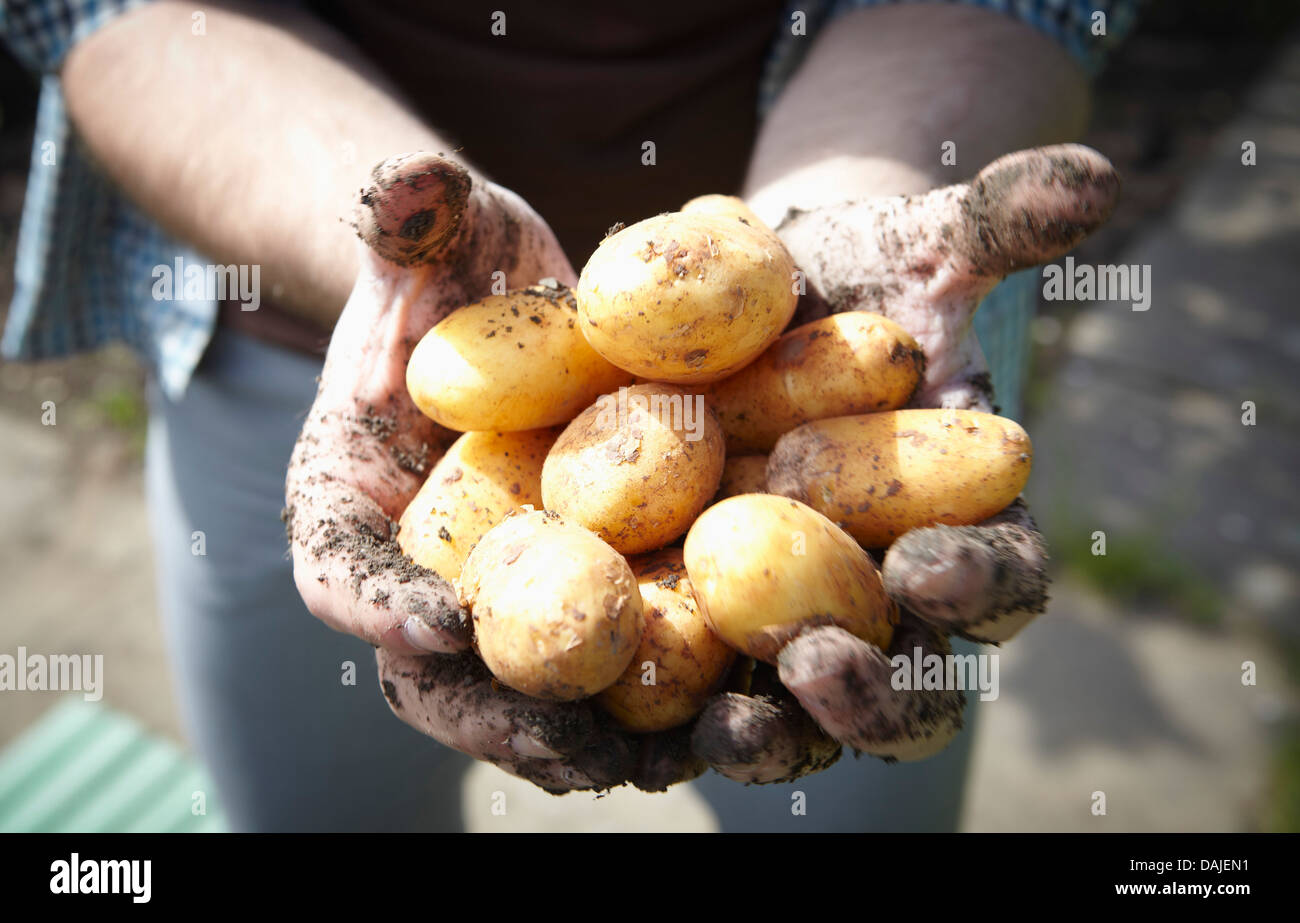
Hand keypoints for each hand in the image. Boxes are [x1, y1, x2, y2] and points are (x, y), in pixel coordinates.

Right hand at [285, 153, 644, 790]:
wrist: (509, 301)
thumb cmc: (455, 269)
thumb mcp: (434, 236)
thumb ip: (412, 217)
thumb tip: (410, 179)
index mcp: (352, 499)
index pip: (338, 566)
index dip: (377, 602)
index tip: (442, 628)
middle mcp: (417, 566)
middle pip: (431, 673)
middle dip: (497, 712)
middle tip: (568, 742)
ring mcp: (499, 590)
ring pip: (521, 692)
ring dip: (586, 737)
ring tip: (661, 758)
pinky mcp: (578, 592)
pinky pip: (601, 666)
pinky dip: (649, 700)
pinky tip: (717, 713)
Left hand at [692, 145, 1119, 775]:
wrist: (748, 307)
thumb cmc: (853, 280)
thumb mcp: (915, 244)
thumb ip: (998, 224)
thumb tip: (1092, 174)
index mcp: (962, 525)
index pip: (999, 572)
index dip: (983, 581)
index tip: (937, 567)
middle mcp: (882, 597)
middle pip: (903, 677)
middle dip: (876, 688)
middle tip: (826, 667)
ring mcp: (787, 623)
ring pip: (795, 710)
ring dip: (770, 732)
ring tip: (726, 729)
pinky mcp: (696, 626)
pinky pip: (687, 687)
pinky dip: (662, 707)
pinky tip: (605, 705)